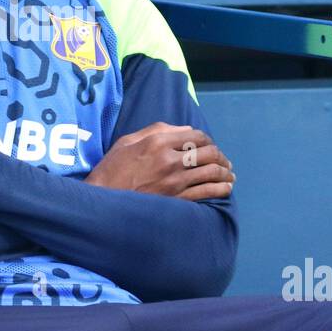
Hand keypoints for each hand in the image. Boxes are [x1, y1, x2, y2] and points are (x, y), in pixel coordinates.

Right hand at [84, 122, 234, 200]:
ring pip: (211, 172)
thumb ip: (154, 130)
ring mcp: (175, 180)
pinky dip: (221, 189)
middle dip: (220, 156)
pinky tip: (226, 189)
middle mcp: (170, 159)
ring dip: (225, 172)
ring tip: (229, 175)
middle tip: (223, 162)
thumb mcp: (126, 142)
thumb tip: (181, 129)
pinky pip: (207, 192)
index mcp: (158, 141)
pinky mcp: (176, 199)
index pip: (195, 135)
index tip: (209, 146)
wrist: (102, 201)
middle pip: (208, 152)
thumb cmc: (111, 170)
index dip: (207, 140)